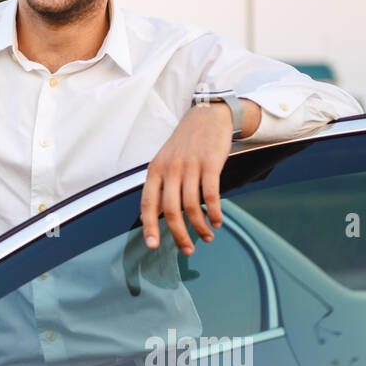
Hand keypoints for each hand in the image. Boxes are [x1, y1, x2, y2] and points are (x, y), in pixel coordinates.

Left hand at [139, 99, 258, 254]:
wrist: (208, 116)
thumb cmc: (186, 143)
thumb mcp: (166, 160)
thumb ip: (161, 186)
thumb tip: (158, 216)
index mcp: (155, 170)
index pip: (148, 203)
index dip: (149, 226)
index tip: (153, 245)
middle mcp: (170, 168)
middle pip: (171, 210)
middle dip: (179, 234)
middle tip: (187, 250)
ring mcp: (190, 166)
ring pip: (192, 206)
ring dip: (200, 227)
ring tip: (207, 236)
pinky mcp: (210, 163)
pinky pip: (211, 195)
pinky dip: (214, 212)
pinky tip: (217, 221)